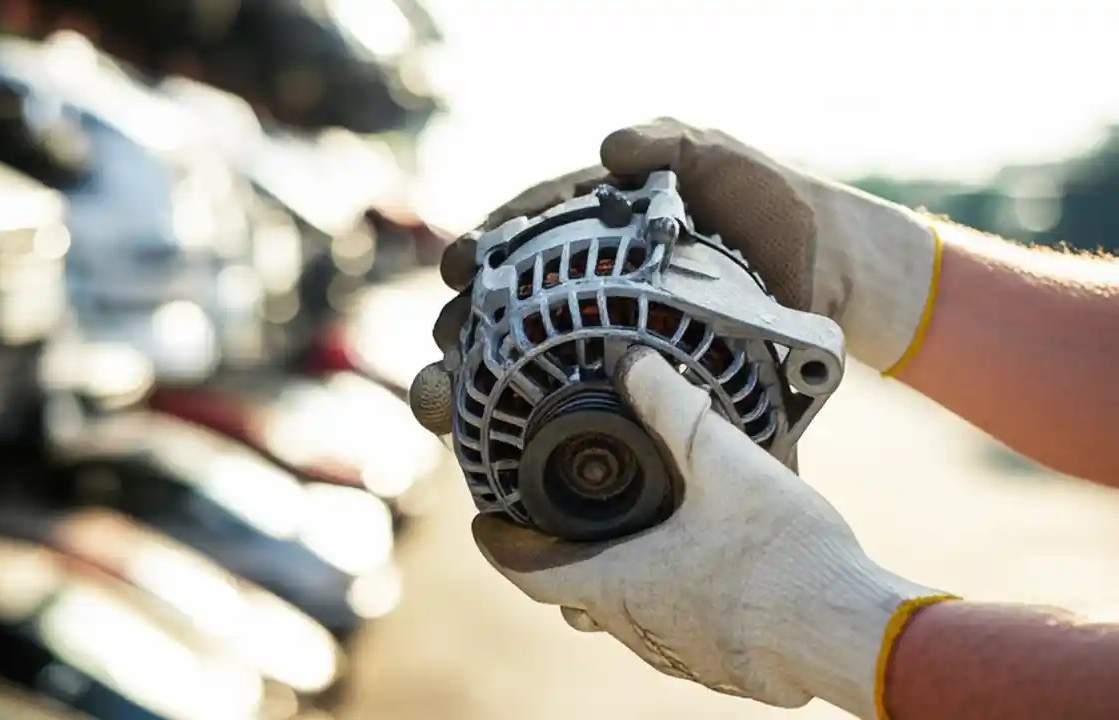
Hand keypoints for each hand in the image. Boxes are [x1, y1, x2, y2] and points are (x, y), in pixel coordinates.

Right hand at [408, 118, 940, 433]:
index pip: (512, 250)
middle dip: (457, 342)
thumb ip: (668, 143)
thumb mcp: (715, 160)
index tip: (463, 269)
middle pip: (495, 324)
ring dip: (470, 404)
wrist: (825, 270)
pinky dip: (534, 452)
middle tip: (443, 354)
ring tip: (445, 417)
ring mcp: (606, 355)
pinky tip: (502, 472)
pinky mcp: (641, 402)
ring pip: (518, 385)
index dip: (480, 259)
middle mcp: (582, 300)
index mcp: (585, 243)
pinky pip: (580, 430)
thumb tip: (610, 148)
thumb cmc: (761, 204)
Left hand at [472, 347, 951, 717]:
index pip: (528, 573)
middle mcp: (638, 629)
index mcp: (620, 583)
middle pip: (571, 595)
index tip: (484, 527)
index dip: (498, 546)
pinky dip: (659, 598)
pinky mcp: (718, 665)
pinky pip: (667, 631)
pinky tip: (691, 571)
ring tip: (623, 539)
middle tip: (552, 523)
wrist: (850, 634)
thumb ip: (673, 407)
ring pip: (620, 616)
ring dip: (610, 579)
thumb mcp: (725, 462)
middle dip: (555, 558)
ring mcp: (678, 654)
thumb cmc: (785, 560)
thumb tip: (633, 361)